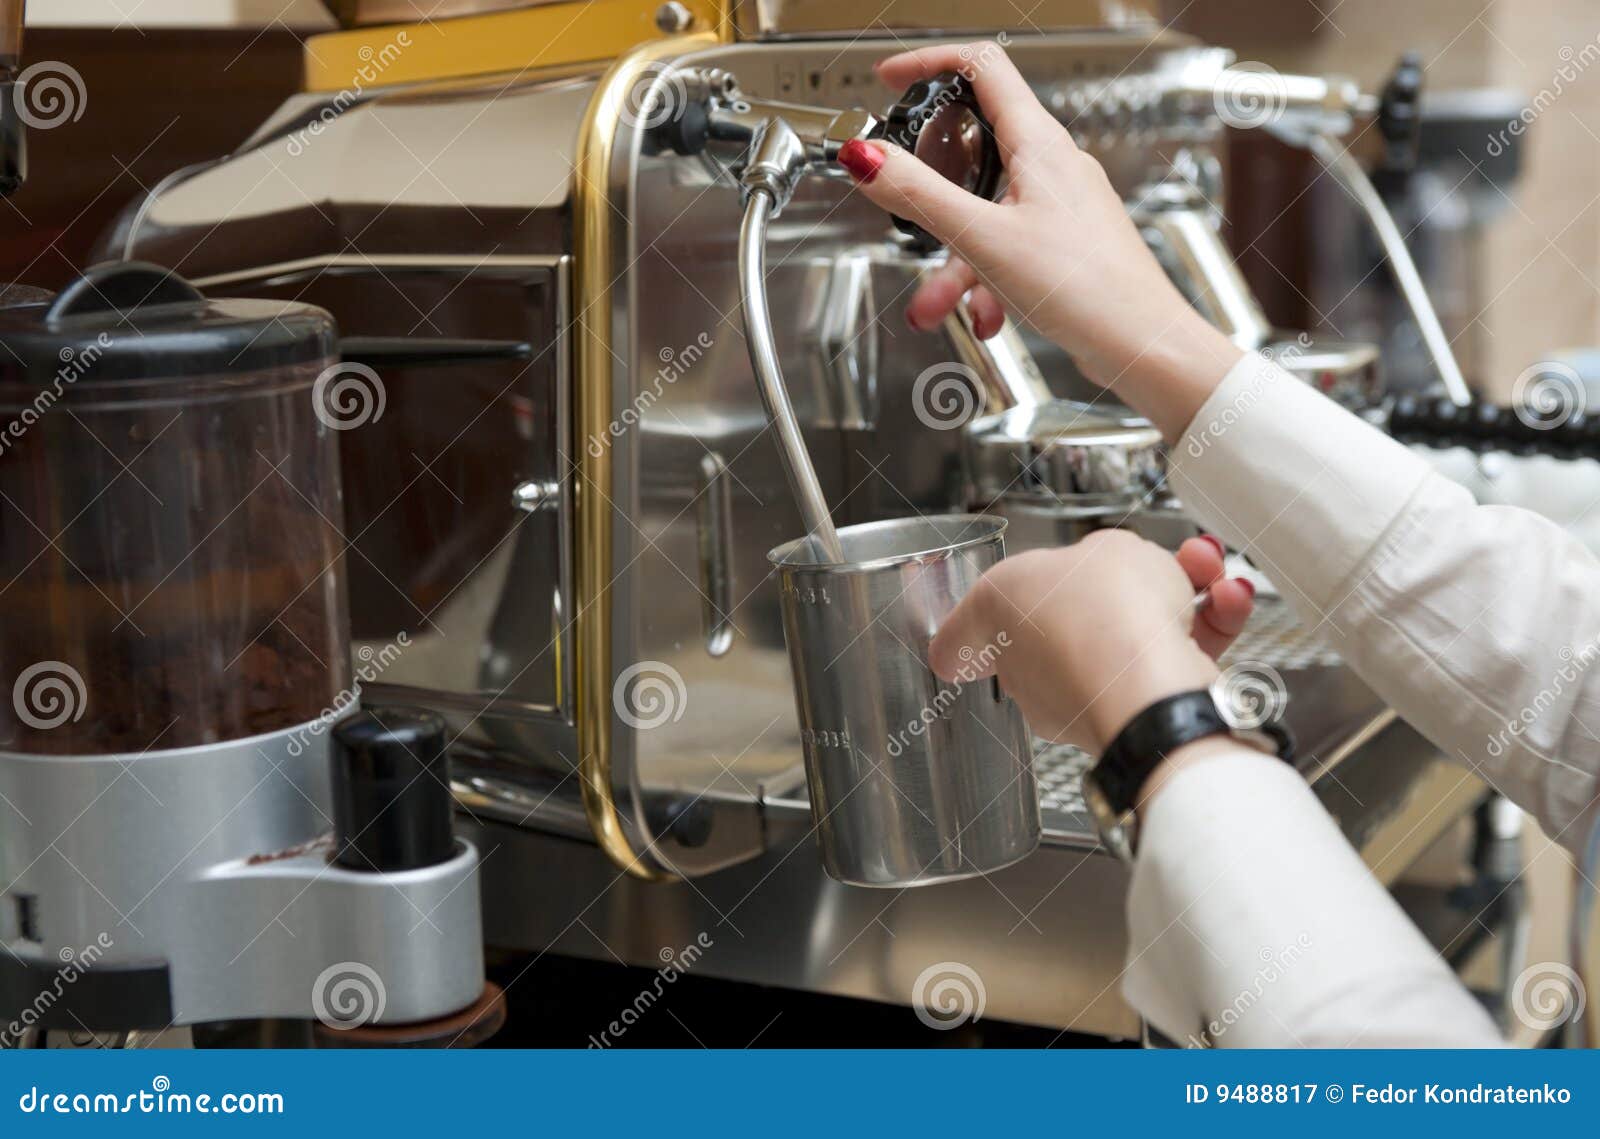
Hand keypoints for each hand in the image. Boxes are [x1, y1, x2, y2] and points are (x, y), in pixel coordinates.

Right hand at [836, 43, 1244, 438]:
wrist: (1143, 344)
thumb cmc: (1088, 289)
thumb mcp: (983, 238)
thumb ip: (920, 195)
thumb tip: (867, 156)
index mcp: (1039, 144)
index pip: (980, 67)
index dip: (929, 64)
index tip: (891, 80)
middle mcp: (1054, 165)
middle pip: (973, 151)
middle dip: (930, 198)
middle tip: (900, 210)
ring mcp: (1063, 205)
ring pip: (987, 215)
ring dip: (954, 261)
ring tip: (938, 304)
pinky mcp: (1066, 244)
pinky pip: (1008, 248)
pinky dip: (985, 281)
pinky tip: (983, 314)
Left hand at [928, 530, 1253, 753]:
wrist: (1147, 682)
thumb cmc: (1103, 613)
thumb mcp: (1107, 548)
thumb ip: (1109, 558)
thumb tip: (1123, 573)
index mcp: (994, 615)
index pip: (955, 643)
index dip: (963, 637)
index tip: (971, 639)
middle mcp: (1026, 669)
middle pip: (1067, 626)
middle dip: (1124, 587)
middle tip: (1157, 563)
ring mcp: (1074, 701)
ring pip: (1125, 643)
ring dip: (1177, 601)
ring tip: (1210, 574)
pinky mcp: (1126, 721)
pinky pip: (1162, 668)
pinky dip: (1202, 634)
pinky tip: (1230, 600)